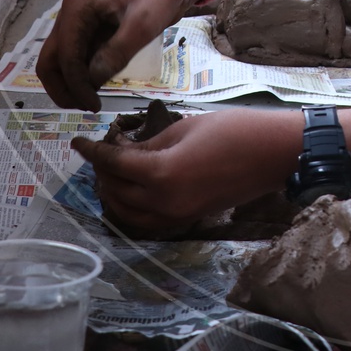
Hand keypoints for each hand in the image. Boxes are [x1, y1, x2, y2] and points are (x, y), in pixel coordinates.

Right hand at [38, 0, 203, 110]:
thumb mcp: (143, 24)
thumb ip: (117, 52)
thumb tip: (92, 81)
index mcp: (76, 9)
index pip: (64, 56)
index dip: (75, 85)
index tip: (93, 105)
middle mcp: (70, 16)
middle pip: (50, 61)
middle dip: (63, 88)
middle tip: (86, 107)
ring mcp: (79, 25)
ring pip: (61, 63)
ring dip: (71, 85)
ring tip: (93, 101)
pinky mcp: (91, 34)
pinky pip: (78, 60)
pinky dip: (82, 77)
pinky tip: (99, 87)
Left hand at [71, 108, 300, 236]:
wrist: (273, 154)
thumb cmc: (233, 130)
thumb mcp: (184, 128)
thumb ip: (149, 145)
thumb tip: (125, 152)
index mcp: (161, 174)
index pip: (112, 164)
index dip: (92, 151)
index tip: (77, 140)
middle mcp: (164, 202)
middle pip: (115, 191)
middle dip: (100, 172)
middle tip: (98, 151)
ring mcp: (176, 216)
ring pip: (127, 214)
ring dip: (112, 194)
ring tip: (110, 173)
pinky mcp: (187, 220)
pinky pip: (146, 222)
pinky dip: (131, 209)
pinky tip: (131, 192)